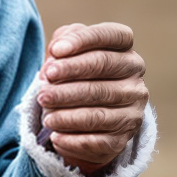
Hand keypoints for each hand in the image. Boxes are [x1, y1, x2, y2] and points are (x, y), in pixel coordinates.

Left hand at [37, 22, 147, 175]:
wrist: (83, 118)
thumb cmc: (73, 76)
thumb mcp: (67, 52)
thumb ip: (63, 41)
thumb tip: (56, 51)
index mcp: (124, 52)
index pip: (114, 35)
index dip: (84, 40)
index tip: (55, 51)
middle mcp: (134, 80)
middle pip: (104, 68)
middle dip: (69, 73)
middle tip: (42, 85)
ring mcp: (132, 110)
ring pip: (100, 109)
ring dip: (67, 113)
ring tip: (44, 113)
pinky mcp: (122, 139)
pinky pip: (98, 141)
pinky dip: (73, 139)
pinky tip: (55, 136)